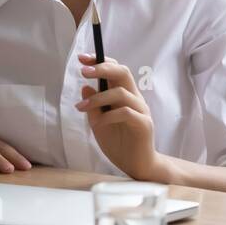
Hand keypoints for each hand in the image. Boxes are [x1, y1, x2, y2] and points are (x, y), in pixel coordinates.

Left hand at [76, 53, 162, 181]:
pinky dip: (109, 115)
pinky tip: (99, 123)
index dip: (101, 61)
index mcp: (125, 95)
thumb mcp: (99, 125)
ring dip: (98, 98)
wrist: (137, 166)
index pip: (116, 70)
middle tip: (83, 71)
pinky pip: (126, 112)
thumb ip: (93, 108)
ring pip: (121, 92)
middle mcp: (135, 99)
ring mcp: (141, 111)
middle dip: (102, 68)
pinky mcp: (144, 124)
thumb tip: (85, 88)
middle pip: (123, 73)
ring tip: (81, 107)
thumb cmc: (119, 144)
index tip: (82, 58)